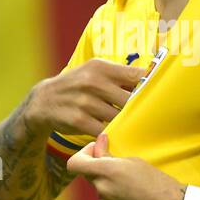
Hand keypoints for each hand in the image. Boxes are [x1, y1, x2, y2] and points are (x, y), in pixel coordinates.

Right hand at [24, 59, 144, 137]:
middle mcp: (92, 82)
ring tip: (125, 124)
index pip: (136, 74)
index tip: (157, 94)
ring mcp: (84, 102)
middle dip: (137, 108)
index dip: (149, 86)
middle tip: (144, 115)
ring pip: (118, 117)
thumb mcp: (93, 72)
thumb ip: (118, 76)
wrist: (43, 101)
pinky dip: (109, 132)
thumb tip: (150, 79)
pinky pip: (104, 130)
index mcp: (100, 67)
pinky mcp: (78, 120)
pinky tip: (110, 132)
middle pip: (130, 99)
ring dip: (122, 122)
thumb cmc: (77, 86)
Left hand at [66, 134, 185, 199]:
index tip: (96, 152)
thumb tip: (98, 142)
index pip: (74, 164)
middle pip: (90, 176)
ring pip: (100, 190)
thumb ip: (110, 154)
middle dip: (101, 170)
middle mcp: (101, 188)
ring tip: (132, 187)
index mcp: (106, 171)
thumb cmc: (156, 181)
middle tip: (121, 168)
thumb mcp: (134, 162)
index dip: (82, 155)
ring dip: (110, 186)